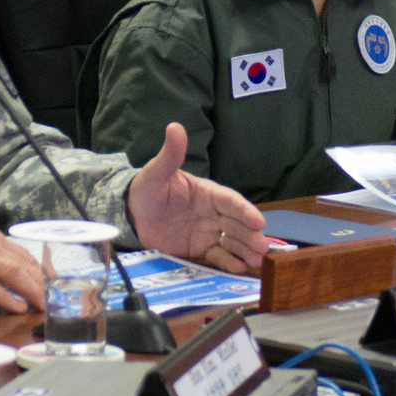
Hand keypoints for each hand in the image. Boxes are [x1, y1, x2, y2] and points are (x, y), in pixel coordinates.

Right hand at [0, 228, 45, 313]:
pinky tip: (17, 307)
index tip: (53, 288)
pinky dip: (6, 298)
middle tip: (53, 301)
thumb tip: (15, 280)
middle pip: (25, 265)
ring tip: (42, 305)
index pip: (26, 257)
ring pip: (13, 274)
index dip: (42, 274)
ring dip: (31, 291)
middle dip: (42, 285)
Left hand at [127, 122, 266, 272]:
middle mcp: (212, 212)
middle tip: (263, 246)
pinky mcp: (200, 248)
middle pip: (237, 224)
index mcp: (208, 193)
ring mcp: (207, 231)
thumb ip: (170, 154)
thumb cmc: (147, 190)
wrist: (132, 215)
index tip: (258, 221)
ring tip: (256, 260)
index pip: (230, 201)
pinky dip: (228, 262)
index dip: (245, 211)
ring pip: (232, 240)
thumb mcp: (157, 172)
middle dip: (251, 235)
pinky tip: (238, 267)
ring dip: (246, 249)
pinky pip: (217, 255)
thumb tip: (175, 127)